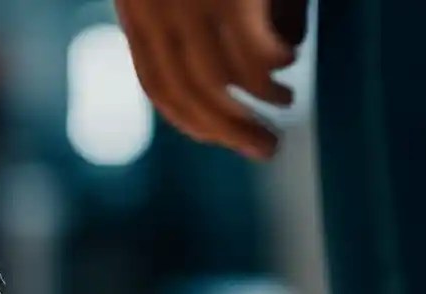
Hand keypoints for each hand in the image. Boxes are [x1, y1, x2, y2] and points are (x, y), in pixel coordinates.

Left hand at [115, 0, 308, 159]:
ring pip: (216, 83)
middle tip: (266, 147)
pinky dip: (273, 62)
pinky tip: (289, 56)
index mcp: (135, 6)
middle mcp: (151, 9)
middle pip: (185, 92)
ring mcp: (186, 0)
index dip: (189, 118)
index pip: (157, 84)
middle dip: (228, 129)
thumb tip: (212, 77)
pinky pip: (251, 53)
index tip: (220, 138)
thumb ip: (186, 16)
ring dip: (256, 100)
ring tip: (285, 99)